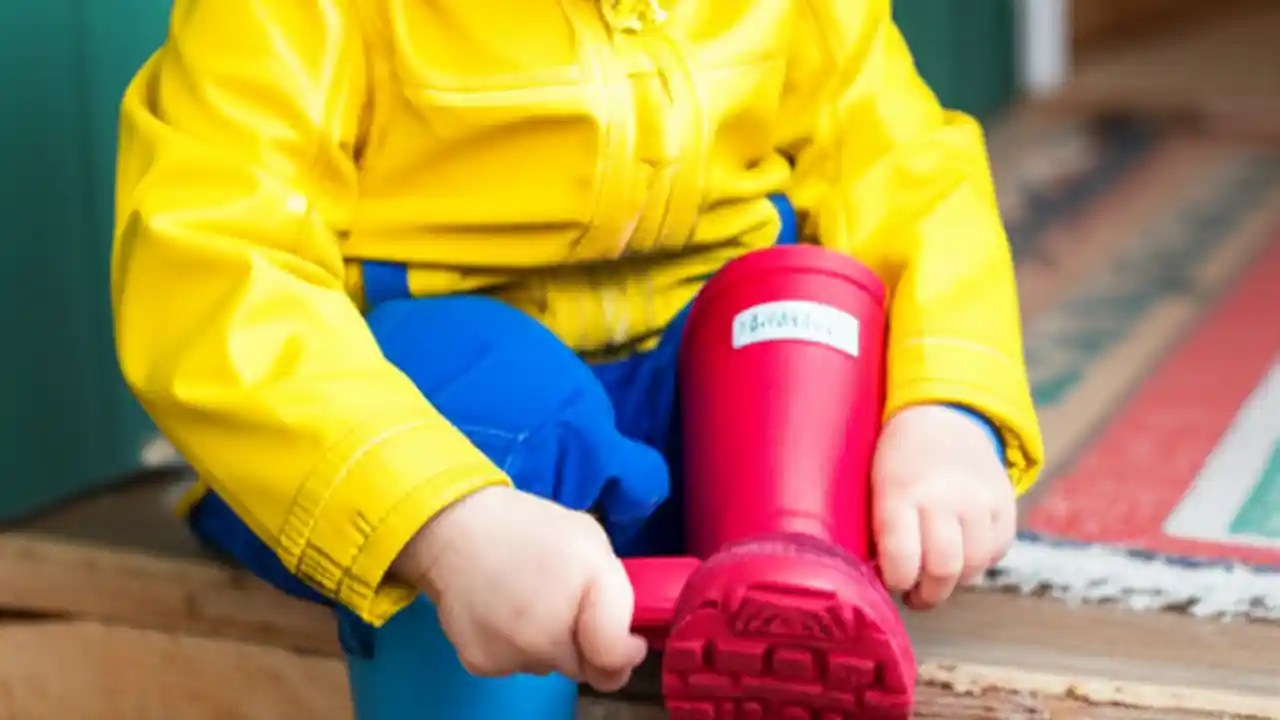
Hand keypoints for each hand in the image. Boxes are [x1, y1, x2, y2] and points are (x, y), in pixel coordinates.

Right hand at [392, 486, 647, 691]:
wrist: (456, 529)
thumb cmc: (529, 528)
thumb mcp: (589, 540)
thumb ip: (614, 592)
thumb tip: (622, 642)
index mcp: (585, 592)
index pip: (613, 656)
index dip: (625, 654)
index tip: (626, 643)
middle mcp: (549, 633)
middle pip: (583, 666)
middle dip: (583, 643)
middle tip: (561, 602)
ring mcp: (512, 653)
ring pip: (548, 666)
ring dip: (547, 644)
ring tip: (526, 598)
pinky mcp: (481, 663)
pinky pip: (514, 665)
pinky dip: (513, 646)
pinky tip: (501, 611)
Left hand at [871, 405, 1015, 609]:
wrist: (943, 415)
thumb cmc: (898, 459)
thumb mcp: (877, 486)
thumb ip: (881, 529)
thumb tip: (883, 580)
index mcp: (901, 493)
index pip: (902, 560)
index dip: (896, 583)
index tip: (892, 583)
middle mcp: (944, 498)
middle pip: (943, 570)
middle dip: (927, 595)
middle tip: (916, 595)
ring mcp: (979, 501)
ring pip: (972, 567)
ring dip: (953, 582)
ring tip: (937, 578)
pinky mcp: (1005, 504)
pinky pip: (996, 552)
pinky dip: (978, 563)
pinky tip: (961, 556)